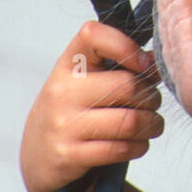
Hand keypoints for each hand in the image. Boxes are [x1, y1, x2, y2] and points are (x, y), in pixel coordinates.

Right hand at [20, 20, 163, 191]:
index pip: (93, 35)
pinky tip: (138, 144)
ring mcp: (64, 124)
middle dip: (152, 97)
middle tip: (153, 103)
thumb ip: (119, 67)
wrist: (36, 155)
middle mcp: (62, 91)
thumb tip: (156, 61)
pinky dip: (139, 146)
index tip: (144, 64)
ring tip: (153, 124)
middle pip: (127, 86)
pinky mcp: (69, 155)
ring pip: (130, 121)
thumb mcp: (86, 80)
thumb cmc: (71, 110)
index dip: (127, 46)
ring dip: (152, 124)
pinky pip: (120, 149)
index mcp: (69, 64)